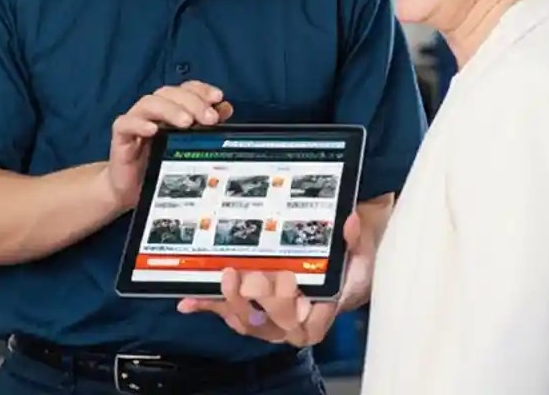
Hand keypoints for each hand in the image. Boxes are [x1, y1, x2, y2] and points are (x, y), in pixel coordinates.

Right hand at [102, 81, 233, 209]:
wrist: (132, 190)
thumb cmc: (161, 166)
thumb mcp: (188, 148)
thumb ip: (206, 127)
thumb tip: (225, 109)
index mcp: (170, 109)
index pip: (185, 90)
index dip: (201, 90)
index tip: (218, 98)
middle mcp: (153, 111)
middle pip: (169, 93)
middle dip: (192, 102)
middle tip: (209, 118)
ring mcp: (136, 121)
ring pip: (149, 103)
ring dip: (170, 109)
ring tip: (186, 122)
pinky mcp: (121, 136)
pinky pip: (126, 124)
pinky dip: (139, 123)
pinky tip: (154, 130)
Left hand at [177, 213, 369, 345]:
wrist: (342, 262)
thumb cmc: (350, 262)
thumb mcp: (360, 250)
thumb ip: (355, 238)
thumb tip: (350, 221)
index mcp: (322, 312)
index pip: (305, 327)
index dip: (289, 312)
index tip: (285, 284)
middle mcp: (293, 321)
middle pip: (269, 325)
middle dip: (252, 302)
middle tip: (242, 276)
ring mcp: (269, 317)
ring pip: (245, 322)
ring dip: (228, 304)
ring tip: (222, 278)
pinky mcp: (251, 307)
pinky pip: (228, 311)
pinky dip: (208, 305)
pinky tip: (188, 301)